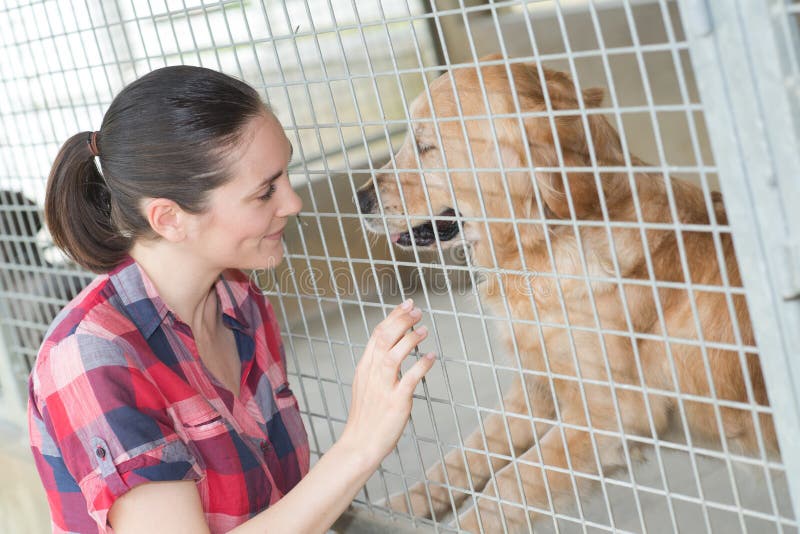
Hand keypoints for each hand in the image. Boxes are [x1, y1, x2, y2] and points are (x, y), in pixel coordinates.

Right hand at [340, 299, 435, 467]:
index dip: (393, 317)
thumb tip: (392, 347)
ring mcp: (382, 388)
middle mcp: (372, 374)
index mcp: (364, 368)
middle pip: (384, 339)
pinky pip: (409, 380)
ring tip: (424, 330)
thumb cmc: (366, 417)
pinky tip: (430, 357)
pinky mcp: (395, 402)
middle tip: (417, 311)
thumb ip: (376, 366)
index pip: (377, 335)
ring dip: (410, 340)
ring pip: (393, 356)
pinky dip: (420, 366)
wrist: (359, 445)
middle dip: (401, 321)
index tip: (407, 304)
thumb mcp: (366, 385)